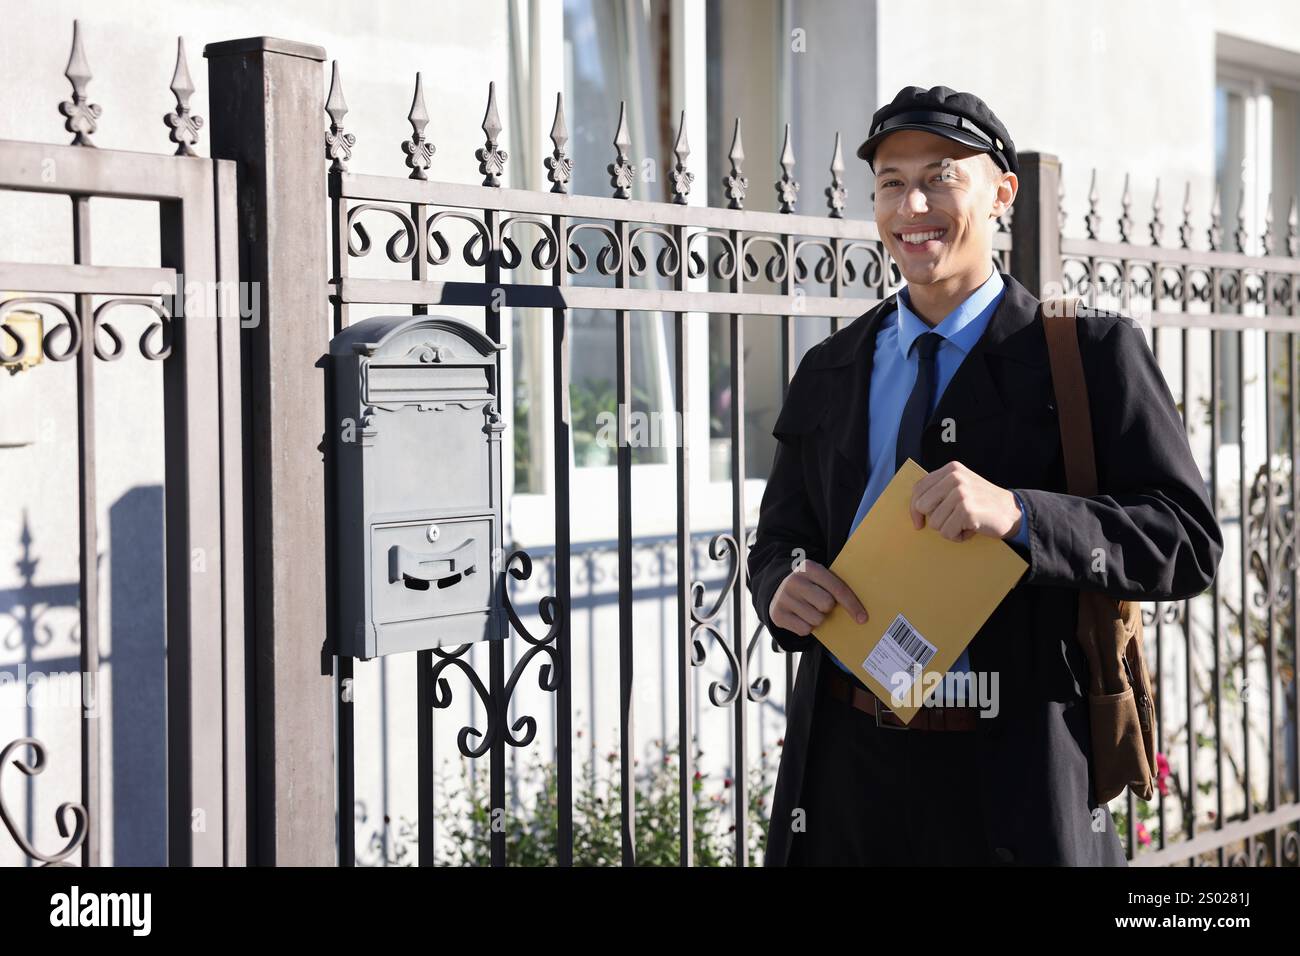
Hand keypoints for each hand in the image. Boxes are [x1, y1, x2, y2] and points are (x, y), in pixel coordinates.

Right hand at [769, 558, 868, 636]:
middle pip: (826, 604)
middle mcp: (794, 580)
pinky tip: (801, 617)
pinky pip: (804, 630)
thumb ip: (836, 586)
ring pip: (816, 619)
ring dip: (818, 619)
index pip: (837, 588)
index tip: (862, 618)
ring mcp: (783, 597)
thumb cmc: (810, 587)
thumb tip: (861, 612)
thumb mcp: (820, 579)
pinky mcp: (777, 614)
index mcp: (808, 567)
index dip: (852, 604)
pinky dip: (807, 627)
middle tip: (823, 605)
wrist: (777, 591)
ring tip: (810, 610)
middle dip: (828, 609)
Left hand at [908, 460, 1022, 541]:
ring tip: (965, 523)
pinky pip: (947, 533)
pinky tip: (971, 529)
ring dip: (949, 529)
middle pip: (922, 507)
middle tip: (952, 521)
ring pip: (935, 523)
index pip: (919, 489)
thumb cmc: (982, 503)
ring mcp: (961, 493)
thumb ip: (940, 490)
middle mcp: (954, 478)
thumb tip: (914, 507)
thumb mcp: (961, 487)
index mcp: (951, 470)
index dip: (914, 508)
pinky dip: (958, 536)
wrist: (1012, 512)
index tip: (918, 522)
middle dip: (934, 519)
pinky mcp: (966, 511)